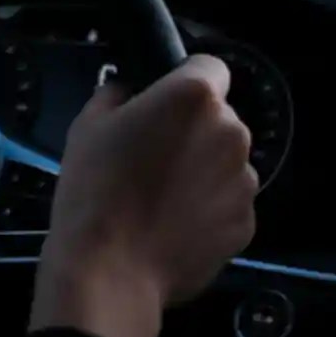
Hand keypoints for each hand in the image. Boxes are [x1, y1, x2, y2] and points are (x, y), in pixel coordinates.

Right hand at [30, 55, 256, 336]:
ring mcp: (244, 181)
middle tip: (152, 157)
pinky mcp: (246, 223)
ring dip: (203, 171)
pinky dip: (208, 210)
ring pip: (225, 162)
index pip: (209, 67)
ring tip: (161, 198)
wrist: (110, 269)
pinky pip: (227, 204)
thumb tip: (127, 92)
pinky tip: (173, 225)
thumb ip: (117, 95)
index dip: (184, 81)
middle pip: (218, 118)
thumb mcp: (88, 124)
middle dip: (193, 131)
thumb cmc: (94, 189)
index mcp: (194, 97)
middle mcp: (231, 132)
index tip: (162, 105)